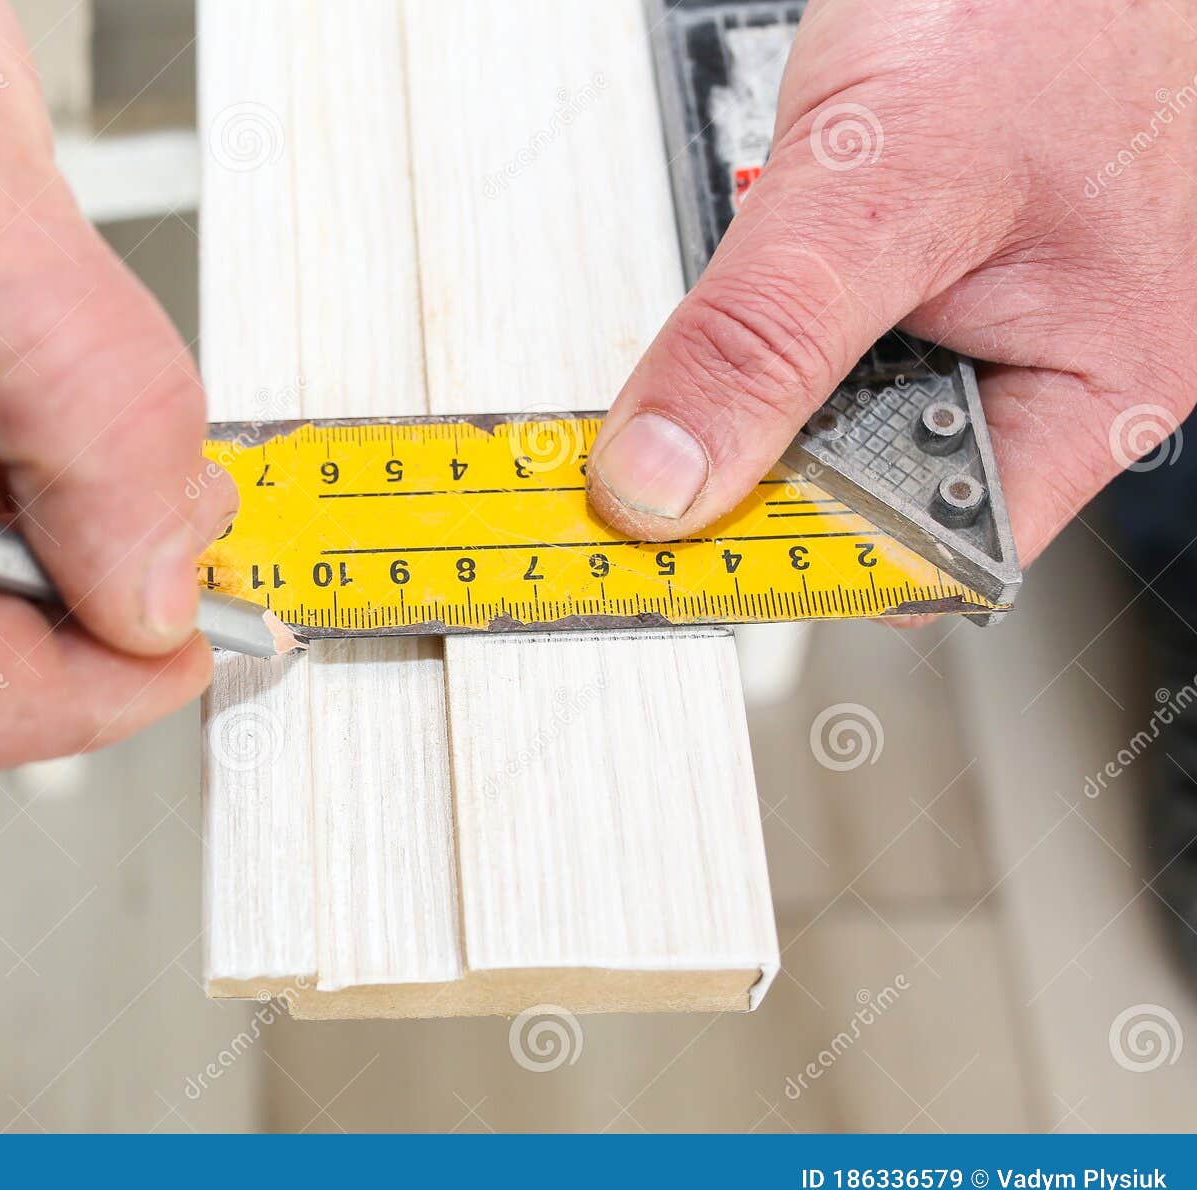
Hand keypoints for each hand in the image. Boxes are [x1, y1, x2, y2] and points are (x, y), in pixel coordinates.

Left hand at [587, 0, 1196, 563]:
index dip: (809, 563)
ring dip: (762, 370)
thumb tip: (664, 479)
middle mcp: (1044, 365)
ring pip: (832, 405)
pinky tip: (778, 247)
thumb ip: (763, 342)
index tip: (685, 554)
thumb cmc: (1043, 4)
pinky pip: (822, 327)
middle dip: (769, 453)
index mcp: (1096, 386)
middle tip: (672, 428)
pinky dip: (771, 308)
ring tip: (758, 294)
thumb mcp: (879, 187)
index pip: (936, 552)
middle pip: (870, 487)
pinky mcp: (923, 263)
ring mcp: (983, 311)